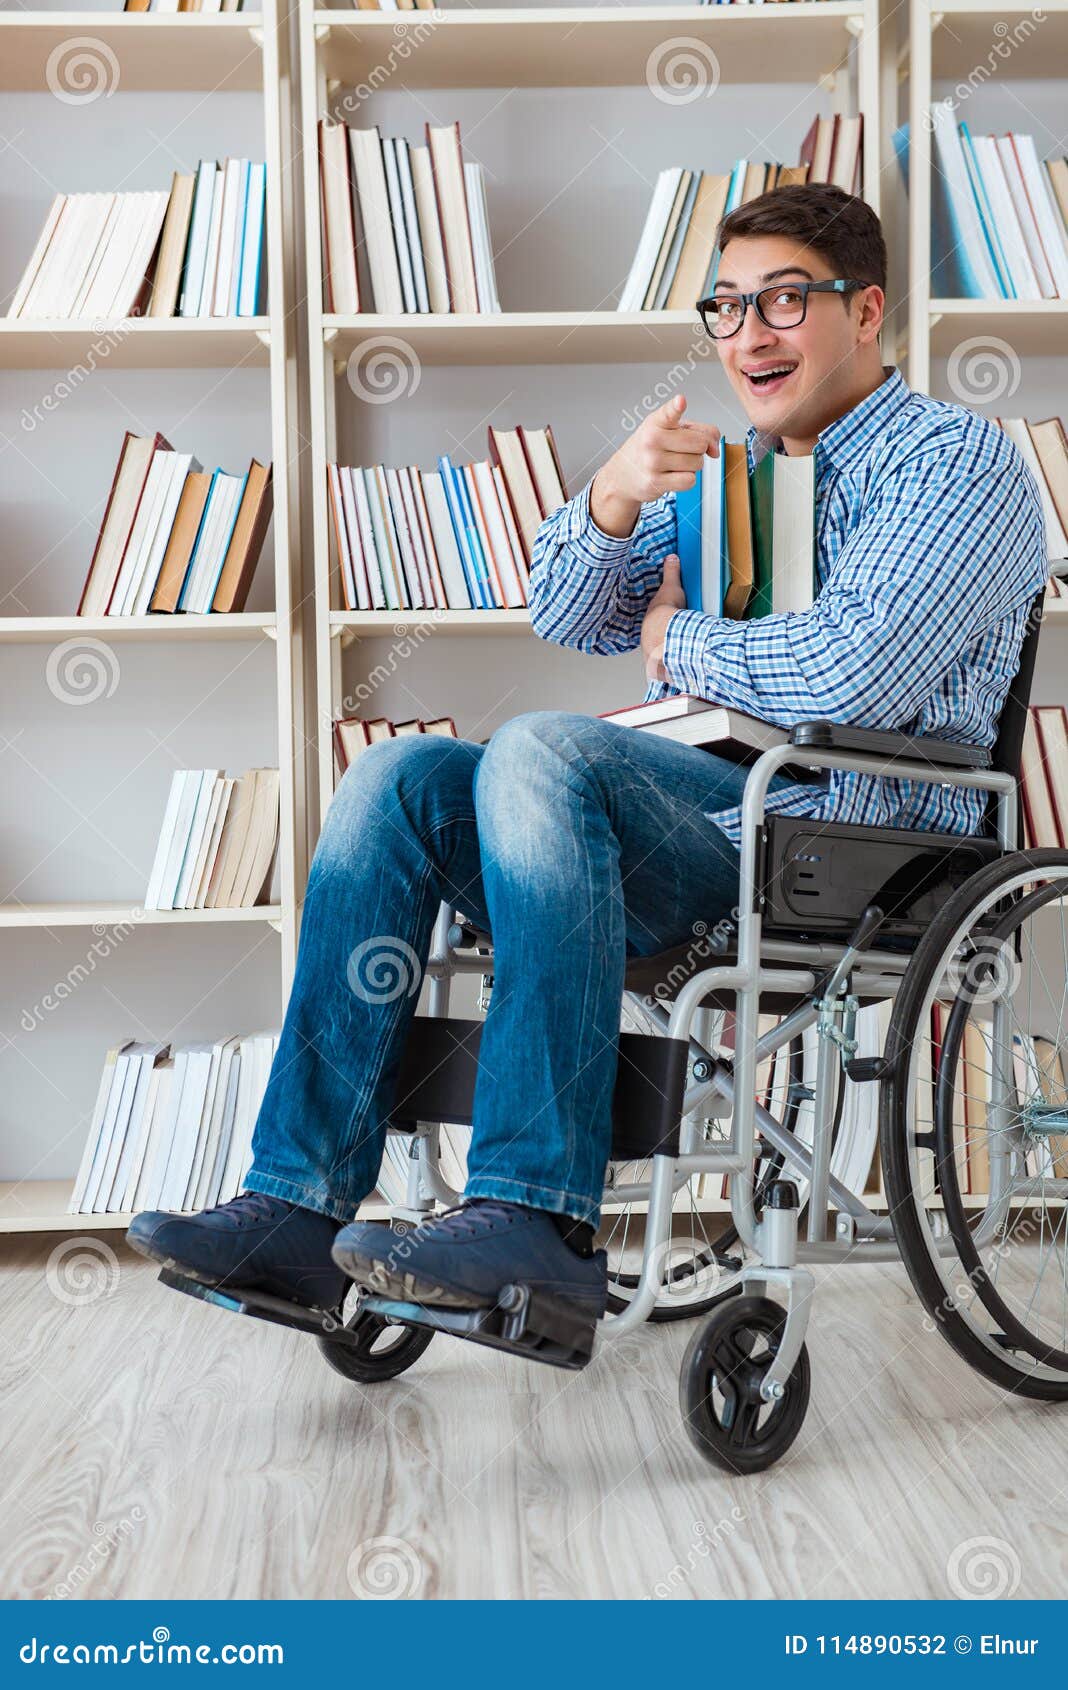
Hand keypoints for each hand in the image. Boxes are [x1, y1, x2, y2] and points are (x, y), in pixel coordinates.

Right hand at [589, 393, 720, 538]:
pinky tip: (673, 475)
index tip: (680, 401)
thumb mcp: (670, 430)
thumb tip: (715, 450)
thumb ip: (700, 431)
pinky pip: (690, 480)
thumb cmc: (652, 448)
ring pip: (697, 463)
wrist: (624, 473)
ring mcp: (653, 462)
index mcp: (656, 422)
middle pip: (700, 443)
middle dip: (699, 448)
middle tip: (684, 449)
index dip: (676, 407)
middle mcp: (652, 440)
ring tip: (675, 462)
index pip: (668, 412)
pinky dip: (687, 479)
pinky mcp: (655, 482)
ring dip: (692, 464)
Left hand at [641, 554, 685, 682]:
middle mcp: (648, 643)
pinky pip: (667, 674)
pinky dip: (673, 674)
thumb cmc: (668, 613)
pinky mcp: (661, 671)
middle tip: (679, 646)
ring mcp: (653, 658)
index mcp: (649, 625)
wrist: (669, 634)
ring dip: (668, 662)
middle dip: (665, 647)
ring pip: (660, 662)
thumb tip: (671, 558)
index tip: (671, 632)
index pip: (654, 629)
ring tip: (681, 662)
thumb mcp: (672, 587)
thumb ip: (672, 572)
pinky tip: (681, 675)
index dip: (663, 630)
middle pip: (657, 646)